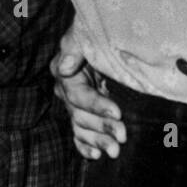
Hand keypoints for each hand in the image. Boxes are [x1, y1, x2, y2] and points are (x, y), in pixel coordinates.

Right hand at [50, 39, 124, 159]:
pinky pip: (79, 133)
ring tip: (115, 151)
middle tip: (123, 136)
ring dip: (97, 140)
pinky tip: (97, 155)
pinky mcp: (82, 112)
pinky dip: (86, 145)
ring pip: (81, 127)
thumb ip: (73, 46)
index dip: (96, 105)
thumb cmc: (96, 31)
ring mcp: (74, 104)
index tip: (118, 112)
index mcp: (65, 73)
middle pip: (80, 115)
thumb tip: (64, 67)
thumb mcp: (85, 32)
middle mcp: (66, 91)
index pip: (78, 95)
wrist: (107, 36)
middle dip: (102, 127)